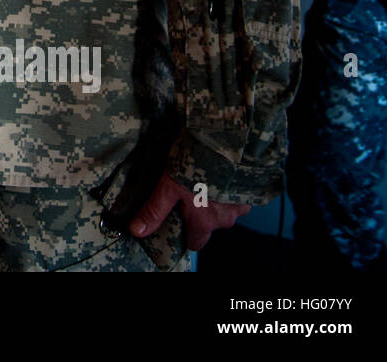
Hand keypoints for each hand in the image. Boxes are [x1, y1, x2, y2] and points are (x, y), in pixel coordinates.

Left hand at [129, 170, 250, 251]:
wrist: (228, 143)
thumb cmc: (196, 165)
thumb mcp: (168, 187)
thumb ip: (154, 211)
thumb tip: (137, 231)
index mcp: (205, 222)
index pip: (195, 243)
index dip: (184, 235)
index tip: (175, 222)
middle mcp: (225, 219)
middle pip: (209, 225)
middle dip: (198, 214)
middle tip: (185, 194)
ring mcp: (241, 205)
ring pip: (223, 210)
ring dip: (214, 200)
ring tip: (200, 180)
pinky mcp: (250, 190)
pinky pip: (236, 197)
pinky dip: (226, 189)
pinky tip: (216, 175)